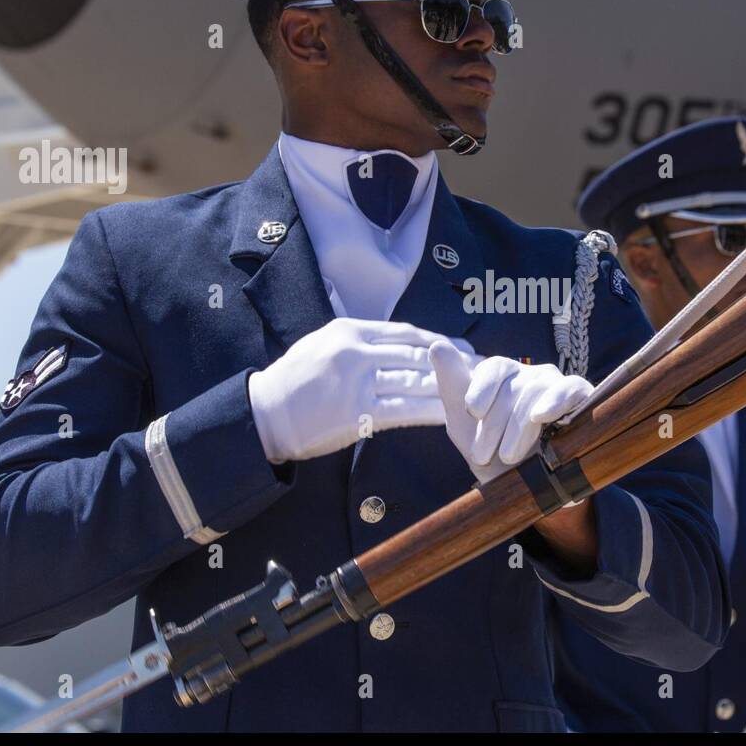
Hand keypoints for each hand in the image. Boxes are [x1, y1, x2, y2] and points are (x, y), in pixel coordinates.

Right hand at [248, 318, 472, 462]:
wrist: (266, 414)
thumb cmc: (296, 380)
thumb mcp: (324, 343)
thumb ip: (359, 339)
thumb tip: (398, 341)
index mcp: (349, 330)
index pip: (405, 331)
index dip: (438, 340)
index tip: (461, 347)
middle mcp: (355, 350)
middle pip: (415, 353)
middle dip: (451, 362)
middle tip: (478, 368)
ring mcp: (356, 381)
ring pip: (414, 381)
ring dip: (447, 387)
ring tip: (471, 392)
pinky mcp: (357, 413)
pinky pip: (404, 410)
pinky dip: (430, 412)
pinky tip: (449, 415)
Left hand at [429, 341, 591, 484]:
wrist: (526, 494)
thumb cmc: (493, 456)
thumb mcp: (464, 426)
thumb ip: (452, 386)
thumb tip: (437, 345)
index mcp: (503, 377)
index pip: (494, 368)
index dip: (482, 388)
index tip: (472, 412)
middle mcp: (530, 376)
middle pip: (513, 385)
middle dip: (494, 422)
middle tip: (484, 454)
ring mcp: (556, 387)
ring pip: (536, 391)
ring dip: (518, 427)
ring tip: (509, 456)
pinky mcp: (580, 400)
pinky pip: (571, 388)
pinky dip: (556, 399)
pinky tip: (541, 416)